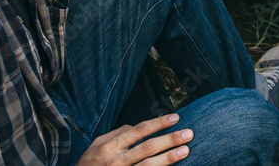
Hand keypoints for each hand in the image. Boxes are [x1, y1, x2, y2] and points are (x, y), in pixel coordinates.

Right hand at [77, 114, 191, 164]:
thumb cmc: (89, 164)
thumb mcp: (97, 145)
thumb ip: (117, 134)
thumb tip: (136, 126)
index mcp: (110, 146)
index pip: (138, 131)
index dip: (158, 123)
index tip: (175, 118)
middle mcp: (117, 160)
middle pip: (148, 148)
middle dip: (170, 140)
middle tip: (189, 134)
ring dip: (169, 158)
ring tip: (186, 150)